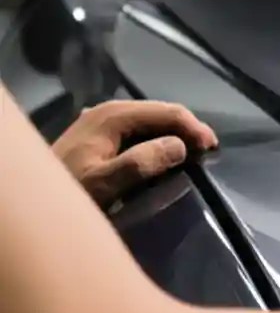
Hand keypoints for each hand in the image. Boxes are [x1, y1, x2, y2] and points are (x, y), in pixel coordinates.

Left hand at [53, 101, 218, 206]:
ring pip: (153, 122)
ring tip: (194, 158)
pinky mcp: (102, 136)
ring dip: (176, 137)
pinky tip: (168, 158)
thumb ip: (141, 164)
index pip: (167, 112)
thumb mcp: (104, 183)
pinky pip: (141, 132)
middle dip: (189, 131)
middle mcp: (110, 112)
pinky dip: (160, 142)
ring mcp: (104, 122)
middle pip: (162, 113)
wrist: (33, 200)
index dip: (195, 128)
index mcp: (113, 116)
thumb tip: (180, 147)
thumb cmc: (69, 193)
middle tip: (209, 156)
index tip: (213, 151)